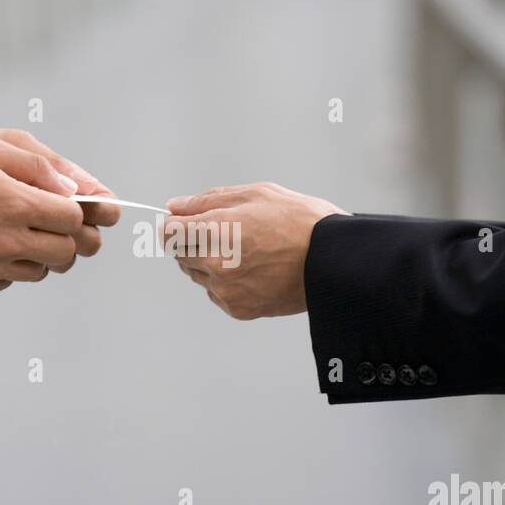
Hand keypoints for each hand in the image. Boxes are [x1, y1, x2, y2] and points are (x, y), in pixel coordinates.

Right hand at [0, 126, 119, 261]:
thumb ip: (38, 165)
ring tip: (21, 232)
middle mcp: (6, 242)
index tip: (76, 209)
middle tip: (63, 228)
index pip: (74, 219)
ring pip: (42, 271)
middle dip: (72, 239)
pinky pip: (9, 280)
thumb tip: (73, 189)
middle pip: (67, 252)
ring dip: (42, 254)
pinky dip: (11, 266)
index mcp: (15, 204)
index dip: (80, 212)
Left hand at [164, 182, 347, 319]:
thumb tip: (175, 207)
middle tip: (226, 233)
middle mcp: (215, 264)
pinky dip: (225, 282)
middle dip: (193, 241)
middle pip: (179, 253)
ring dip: (208, 262)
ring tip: (245, 251)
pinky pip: (216, 294)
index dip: (174, 224)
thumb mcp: (256, 195)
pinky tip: (253, 270)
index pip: (168, 232)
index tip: (184, 222)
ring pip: (196, 274)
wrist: (336, 262)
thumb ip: (208, 201)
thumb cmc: (301, 221)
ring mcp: (226, 290)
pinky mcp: (238, 309)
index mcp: (217, 231)